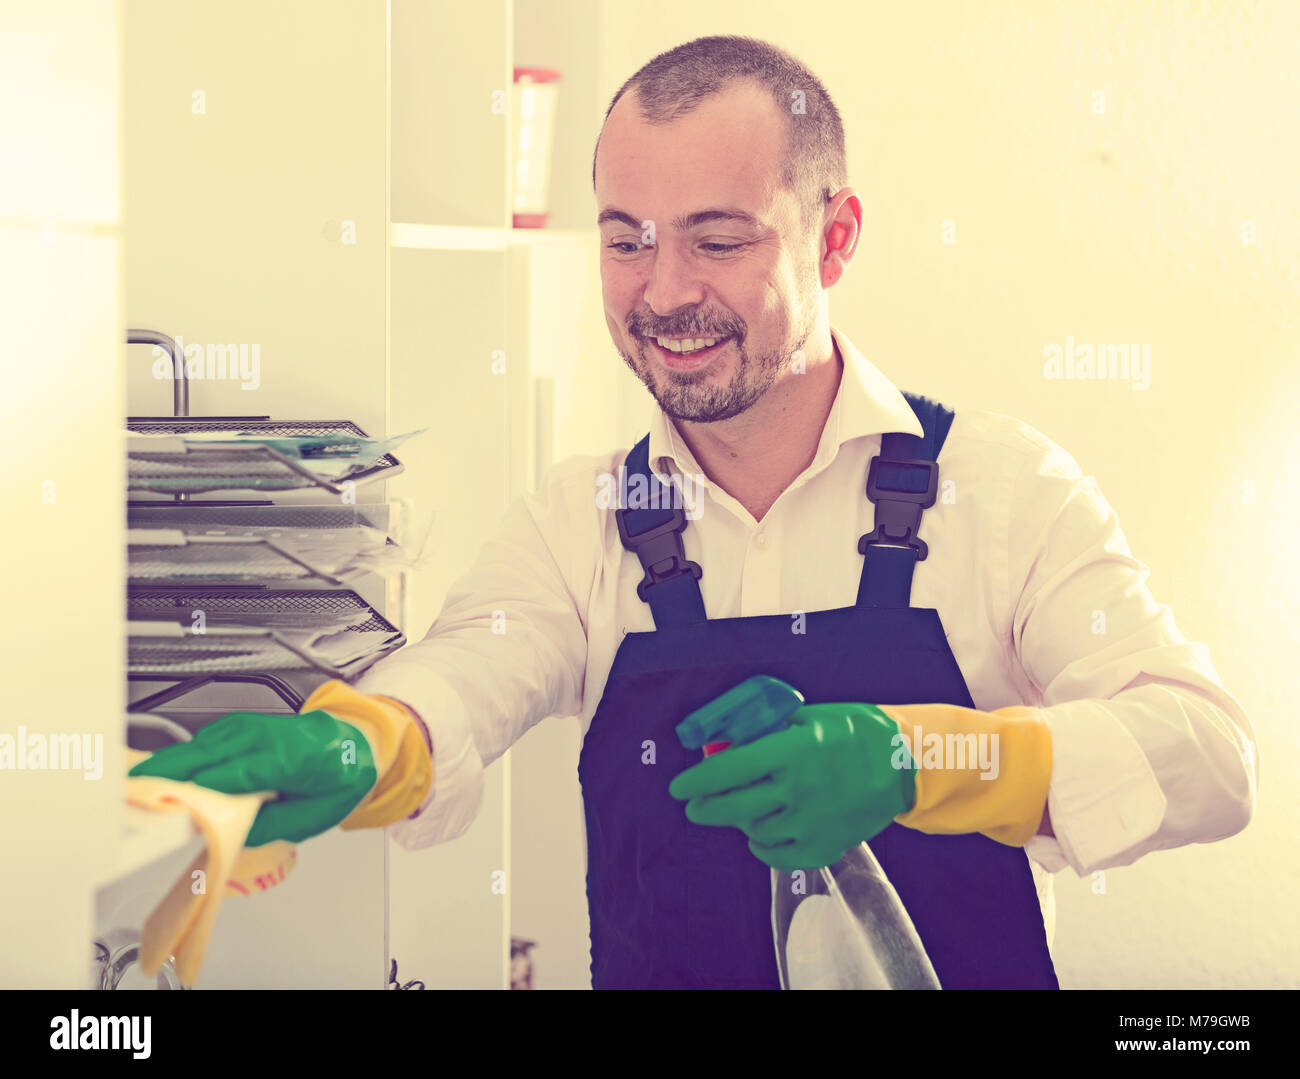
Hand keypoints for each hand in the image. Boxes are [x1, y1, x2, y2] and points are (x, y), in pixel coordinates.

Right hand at [129, 710, 376, 845]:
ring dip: (162, 770)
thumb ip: (267, 824)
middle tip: (126, 806)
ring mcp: (245, 728)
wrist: (351, 743)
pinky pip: (198, 745)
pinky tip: (156, 781)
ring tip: (129, 798)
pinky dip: (175, 762)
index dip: (196, 793)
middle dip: (164, 779)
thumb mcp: (312, 816)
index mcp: (288, 757)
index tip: (164, 814)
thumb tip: (225, 835)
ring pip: (194, 748)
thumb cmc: (335, 778)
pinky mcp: (233, 728)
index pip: (232, 775)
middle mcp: (262, 736)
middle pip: (203, 756)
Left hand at [668, 702, 914, 872]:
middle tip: (694, 807)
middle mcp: (799, 789)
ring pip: (756, 830)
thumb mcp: (810, 717)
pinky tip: (759, 837)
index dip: (698, 780)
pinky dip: (764, 848)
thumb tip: (728, 742)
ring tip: (739, 812)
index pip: (730, 769)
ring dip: (740, 821)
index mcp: (793, 751)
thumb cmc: (854, 731)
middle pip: (735, 806)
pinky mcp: (826, 845)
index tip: (678, 787)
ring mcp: (813, 821)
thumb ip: (770, 730)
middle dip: (706, 808)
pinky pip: (780, 856)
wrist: (904, 763)